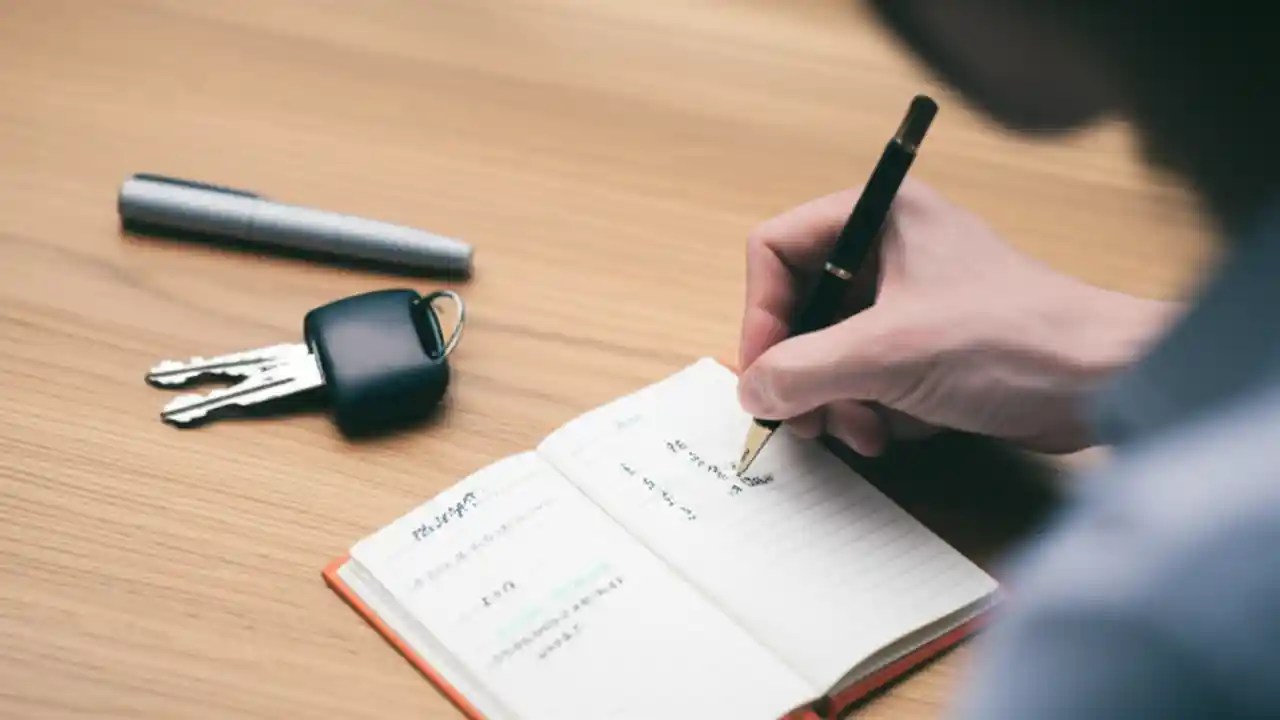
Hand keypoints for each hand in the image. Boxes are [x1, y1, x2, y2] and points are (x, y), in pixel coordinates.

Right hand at [737, 178, 1174, 454]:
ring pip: (831, 349)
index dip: (761, 313)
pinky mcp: (930, 345)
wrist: (1106, 383)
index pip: (776, 250)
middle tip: (804, 417)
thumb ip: (802, 370)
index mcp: (879, 215)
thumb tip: (750, 391)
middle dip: (803, 370)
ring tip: (862, 431)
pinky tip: (897, 431)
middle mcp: (889, 249)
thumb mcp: (886, 354)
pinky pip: (868, 375)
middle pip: (801, 307)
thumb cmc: (1011, 341)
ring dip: (837, 399)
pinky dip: (872, 408)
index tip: (764, 371)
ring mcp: (910, 299)